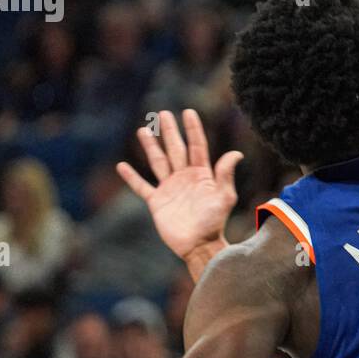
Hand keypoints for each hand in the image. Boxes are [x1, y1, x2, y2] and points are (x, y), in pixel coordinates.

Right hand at [117, 109, 241, 260]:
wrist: (199, 245)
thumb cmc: (215, 222)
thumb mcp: (224, 196)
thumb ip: (225, 174)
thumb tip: (236, 153)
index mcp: (202, 174)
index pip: (197, 146)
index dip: (193, 129)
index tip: (188, 112)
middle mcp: (185, 177)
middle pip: (175, 149)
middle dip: (170, 131)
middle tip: (163, 113)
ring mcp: (170, 188)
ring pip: (158, 162)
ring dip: (151, 146)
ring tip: (143, 130)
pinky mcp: (157, 202)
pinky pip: (141, 186)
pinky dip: (131, 177)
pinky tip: (122, 165)